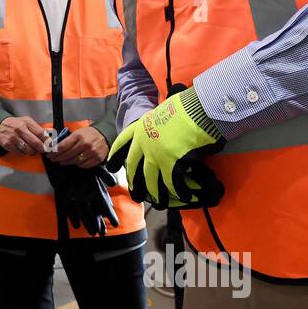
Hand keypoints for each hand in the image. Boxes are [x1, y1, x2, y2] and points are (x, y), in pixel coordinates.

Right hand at [0, 116, 49, 155]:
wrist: (0, 125)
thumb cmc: (16, 124)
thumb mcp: (27, 121)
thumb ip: (38, 128)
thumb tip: (51, 136)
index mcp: (27, 122)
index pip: (41, 133)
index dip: (48, 141)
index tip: (51, 146)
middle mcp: (20, 129)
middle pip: (36, 143)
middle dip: (42, 149)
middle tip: (43, 150)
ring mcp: (13, 137)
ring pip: (29, 150)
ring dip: (33, 152)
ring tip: (31, 149)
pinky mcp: (7, 144)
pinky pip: (20, 153)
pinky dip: (23, 153)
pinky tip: (22, 149)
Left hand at [52, 125, 108, 167]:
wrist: (105, 134)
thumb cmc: (90, 133)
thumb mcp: (78, 132)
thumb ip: (68, 139)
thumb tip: (56, 147)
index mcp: (79, 136)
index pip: (63, 146)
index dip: (55, 151)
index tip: (51, 153)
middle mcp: (85, 144)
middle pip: (68, 155)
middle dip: (58, 157)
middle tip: (53, 159)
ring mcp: (91, 152)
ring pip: (75, 161)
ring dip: (67, 162)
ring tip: (62, 161)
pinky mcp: (96, 159)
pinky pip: (83, 165)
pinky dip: (77, 164)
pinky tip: (74, 162)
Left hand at [106, 87, 223, 205]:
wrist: (196, 109)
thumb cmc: (185, 107)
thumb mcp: (163, 111)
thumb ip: (157, 124)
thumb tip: (162, 130)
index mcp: (141, 127)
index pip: (122, 141)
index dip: (115, 153)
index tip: (111, 164)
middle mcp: (143, 142)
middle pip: (133, 164)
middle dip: (132, 179)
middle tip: (133, 189)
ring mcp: (155, 153)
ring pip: (150, 178)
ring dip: (154, 191)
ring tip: (157, 201)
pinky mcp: (169, 162)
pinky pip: (170, 181)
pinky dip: (176, 190)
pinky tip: (182, 195)